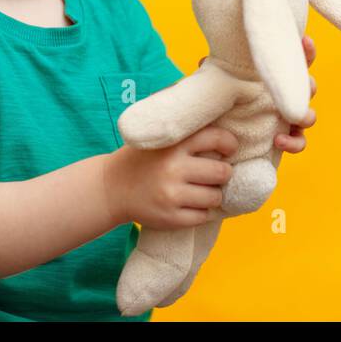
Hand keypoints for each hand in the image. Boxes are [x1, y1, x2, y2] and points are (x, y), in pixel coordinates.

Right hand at [104, 125, 238, 229]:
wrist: (110, 188)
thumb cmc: (142, 159)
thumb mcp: (158, 137)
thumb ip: (186, 129)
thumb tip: (225, 123)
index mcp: (173, 144)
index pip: (217, 138)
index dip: (229, 144)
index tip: (228, 150)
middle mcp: (173, 168)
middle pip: (222, 172)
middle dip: (222, 173)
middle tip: (213, 173)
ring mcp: (171, 195)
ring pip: (215, 197)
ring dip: (212, 194)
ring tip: (200, 189)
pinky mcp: (170, 218)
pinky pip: (203, 216)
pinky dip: (201, 211)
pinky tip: (189, 204)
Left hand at [198, 35, 316, 154]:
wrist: (218, 140)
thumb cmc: (222, 105)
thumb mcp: (220, 85)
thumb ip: (218, 72)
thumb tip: (203, 59)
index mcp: (272, 78)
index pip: (294, 61)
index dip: (305, 50)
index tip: (305, 40)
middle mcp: (284, 97)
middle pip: (308, 86)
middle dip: (308, 84)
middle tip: (302, 84)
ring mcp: (287, 119)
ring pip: (308, 115)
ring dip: (305, 115)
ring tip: (292, 117)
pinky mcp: (286, 140)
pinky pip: (300, 142)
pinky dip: (294, 142)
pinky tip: (279, 140)